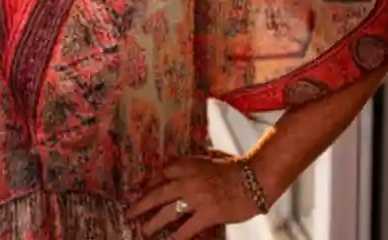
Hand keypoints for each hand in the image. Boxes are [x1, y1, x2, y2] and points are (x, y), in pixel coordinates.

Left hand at [125, 151, 259, 238]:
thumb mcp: (212, 156)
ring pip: (167, 212)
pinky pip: (187, 228)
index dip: (152, 184)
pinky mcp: (208, 214)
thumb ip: (197, 160)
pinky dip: (177, 236)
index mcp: (188, 164)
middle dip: (141, 204)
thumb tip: (187, 162)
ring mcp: (196, 198)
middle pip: (157, 194)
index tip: (144, 190)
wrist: (256, 177)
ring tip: (144, 230)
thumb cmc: (238, 166)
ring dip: (153, 222)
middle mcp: (187, 180)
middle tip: (130, 212)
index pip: (163, 174)